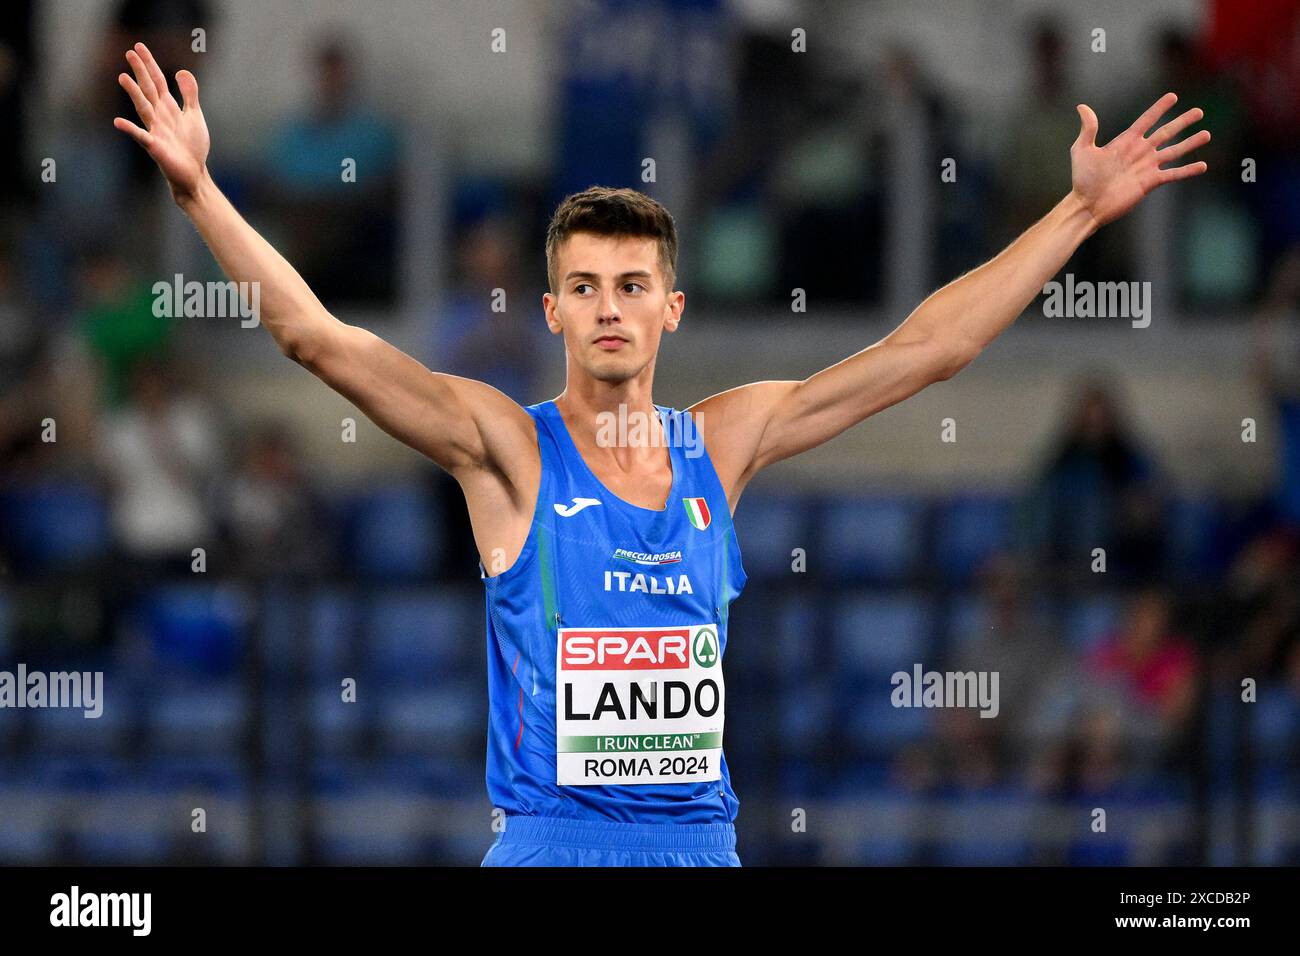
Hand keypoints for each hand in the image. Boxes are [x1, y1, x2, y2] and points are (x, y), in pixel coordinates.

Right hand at [113, 42, 209, 203]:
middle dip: (141, 72)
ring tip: (123, 77)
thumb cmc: (192, 146)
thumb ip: (189, 94)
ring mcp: (155, 130)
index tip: (139, 47)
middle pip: (149, 90)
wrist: (194, 174)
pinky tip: (118, 122)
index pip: (157, 81)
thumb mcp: (194, 115)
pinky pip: (141, 137)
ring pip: (143, 108)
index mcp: (168, 108)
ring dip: (134, 93)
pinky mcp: (155, 147)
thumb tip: (182, 71)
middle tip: (130, 52)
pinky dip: (130, 129)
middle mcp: (159, 116)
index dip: (150, 64)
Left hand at [1069, 92, 1208, 230]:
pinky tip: (1203, 165)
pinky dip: (1188, 170)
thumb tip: (1081, 106)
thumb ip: (1088, 128)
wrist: (1088, 205)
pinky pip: (1173, 174)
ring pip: (1174, 151)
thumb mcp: (1082, 150)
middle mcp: (1140, 152)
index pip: (1147, 120)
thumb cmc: (1082, 179)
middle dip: (1182, 122)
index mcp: (1126, 141)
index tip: (1173, 96)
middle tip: (1199, 111)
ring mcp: (1147, 167)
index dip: (1159, 108)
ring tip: (1207, 134)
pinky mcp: (1150, 182)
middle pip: (1166, 132)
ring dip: (1190, 143)